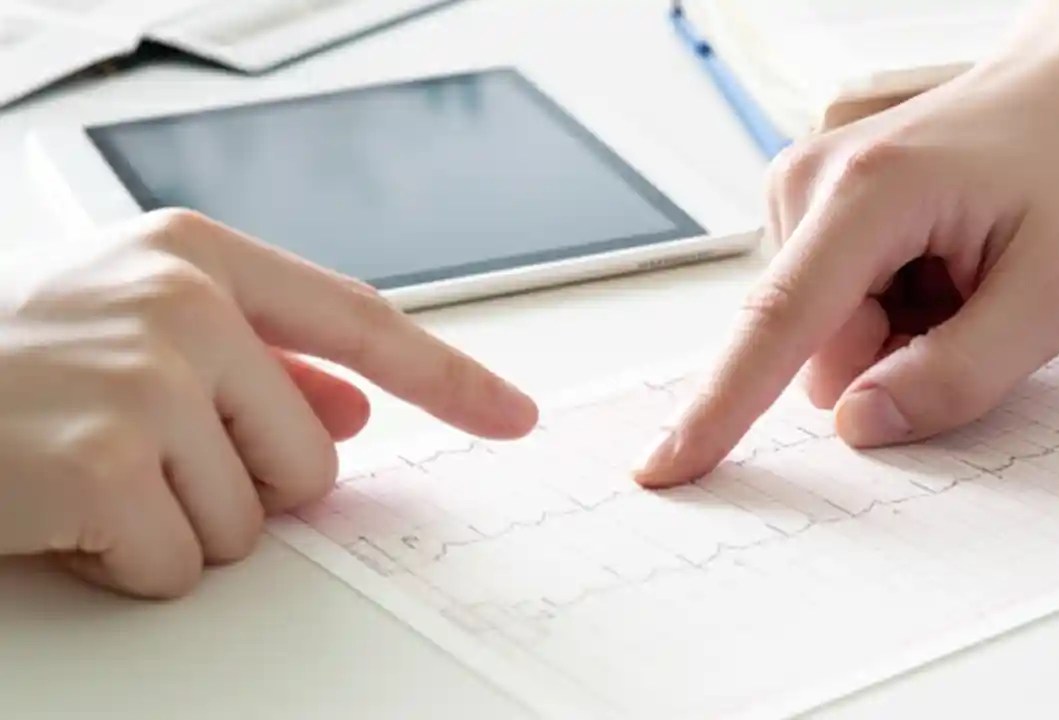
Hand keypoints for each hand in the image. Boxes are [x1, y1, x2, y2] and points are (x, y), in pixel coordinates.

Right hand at [0, 210, 537, 597]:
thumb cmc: (7, 367)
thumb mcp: (135, 330)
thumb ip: (259, 362)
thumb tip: (355, 411)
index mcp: (197, 256)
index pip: (364, 320)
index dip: (448, 378)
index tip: (513, 415)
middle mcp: (179, 302)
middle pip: (315, 457)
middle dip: (244, 484)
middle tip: (141, 452)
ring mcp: (142, 380)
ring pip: (257, 520)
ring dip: (183, 523)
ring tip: (94, 472)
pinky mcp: (104, 463)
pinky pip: (188, 566)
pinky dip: (135, 566)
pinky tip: (69, 514)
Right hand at [634, 38, 1058, 487]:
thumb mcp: (1057, 291)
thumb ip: (958, 374)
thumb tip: (855, 426)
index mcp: (871, 192)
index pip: (780, 322)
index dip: (721, 409)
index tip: (664, 468)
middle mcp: (810, 182)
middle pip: (813, 346)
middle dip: (890, 355)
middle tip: (971, 299)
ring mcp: (800, 191)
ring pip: (821, 334)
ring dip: (894, 330)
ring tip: (955, 271)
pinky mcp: (805, 208)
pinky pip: (828, 308)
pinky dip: (886, 307)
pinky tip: (931, 262)